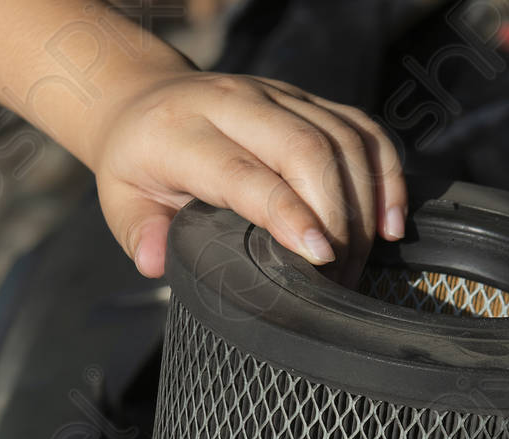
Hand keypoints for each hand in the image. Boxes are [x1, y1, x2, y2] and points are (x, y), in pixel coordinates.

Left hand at [90, 70, 406, 285]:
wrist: (145, 100)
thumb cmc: (138, 162)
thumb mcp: (119, 200)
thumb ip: (139, 233)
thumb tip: (157, 262)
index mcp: (183, 131)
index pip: (248, 172)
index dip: (290, 214)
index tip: (320, 257)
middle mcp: (235, 103)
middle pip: (308, 149)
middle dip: (337, 216)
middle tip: (340, 273)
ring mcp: (277, 95)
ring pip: (342, 138)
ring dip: (364, 203)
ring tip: (360, 259)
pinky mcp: (307, 98)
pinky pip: (362, 127)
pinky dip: (385, 173)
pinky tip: (389, 220)